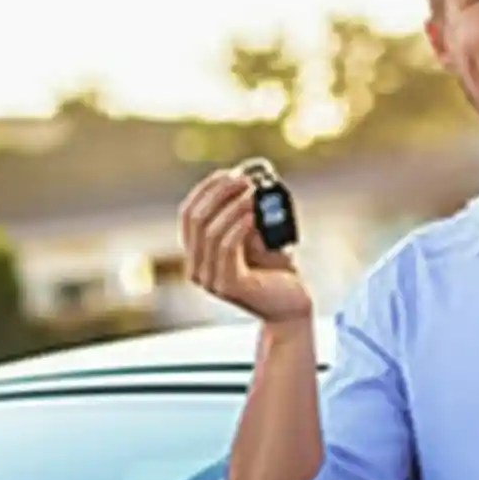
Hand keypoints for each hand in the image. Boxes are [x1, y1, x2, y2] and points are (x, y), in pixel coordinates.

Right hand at [178, 167, 312, 323]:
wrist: (290, 306)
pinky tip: (254, 214)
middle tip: (244, 179)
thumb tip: (246, 180)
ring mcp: (210, 280)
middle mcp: (197, 268)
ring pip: (211, 232)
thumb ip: (245, 214)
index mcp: (197, 255)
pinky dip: (239, 226)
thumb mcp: (257, 236)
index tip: (228, 172)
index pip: (188, 214)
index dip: (206, 189)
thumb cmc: (276, 270)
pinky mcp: (228, 286)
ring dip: (232, 207)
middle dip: (219, 193)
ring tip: (254, 193)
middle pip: (196, 219)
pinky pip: (227, 248)